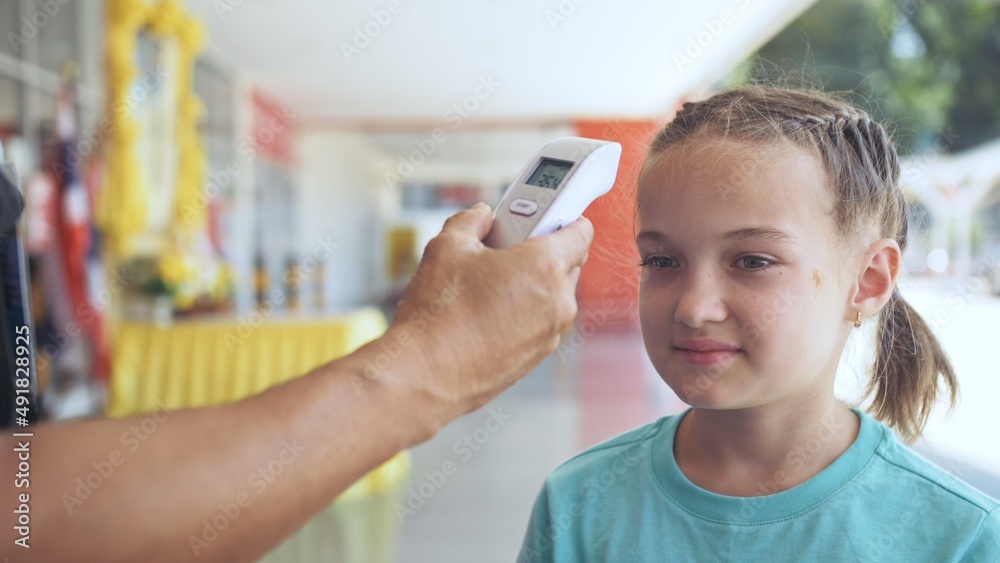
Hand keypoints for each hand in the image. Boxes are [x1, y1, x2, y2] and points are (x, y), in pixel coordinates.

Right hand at [386, 203, 592, 431]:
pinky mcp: (535, 358)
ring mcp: (549, 334)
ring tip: (485, 285)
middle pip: (567, 263)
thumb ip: (471, 221)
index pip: (581, 231)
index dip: (561, 218)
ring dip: (529, 285)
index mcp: (546, 266)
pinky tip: (483, 315)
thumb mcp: (447, 246)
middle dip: (540, 251)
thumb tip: (480, 217)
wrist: (423, 374)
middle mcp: (558, 302)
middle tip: (502, 248)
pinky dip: (521, 314)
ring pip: (551, 296)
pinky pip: (537, 323)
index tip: (541, 216)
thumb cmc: (438, 313)